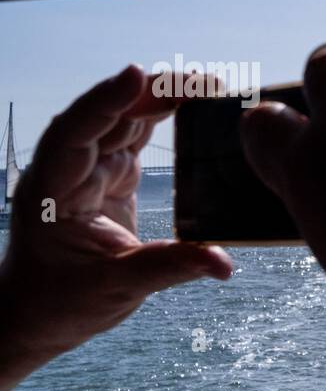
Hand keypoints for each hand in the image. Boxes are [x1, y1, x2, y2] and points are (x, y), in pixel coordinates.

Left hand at [0, 66, 231, 387]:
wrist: (37, 314)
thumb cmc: (60, 304)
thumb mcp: (115, 290)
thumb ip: (169, 268)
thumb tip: (223, 263)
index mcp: (51, 191)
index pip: (75, 134)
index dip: (106, 102)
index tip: (138, 75)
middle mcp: (67, 172)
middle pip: (107, 117)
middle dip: (150, 92)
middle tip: (202, 80)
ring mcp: (90, 172)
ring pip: (124, 122)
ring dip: (162, 100)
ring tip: (208, 86)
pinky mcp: (111, 179)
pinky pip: (136, 140)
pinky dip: (162, 120)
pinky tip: (193, 106)